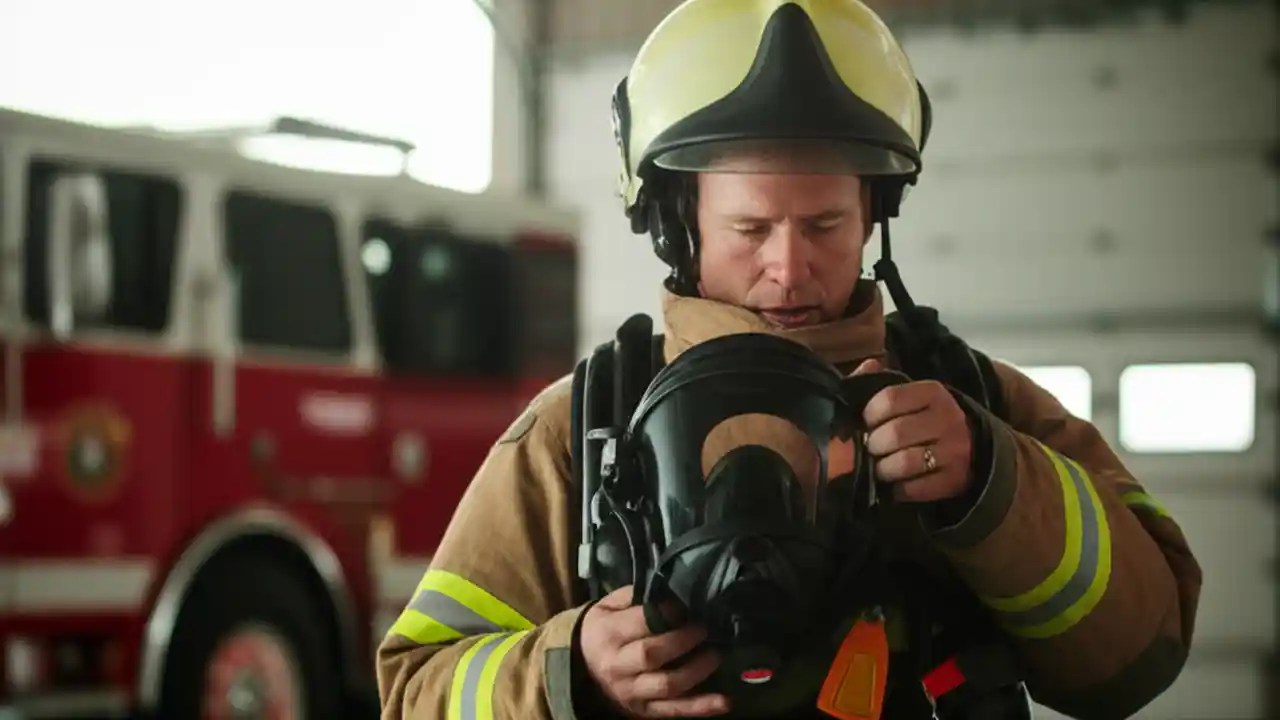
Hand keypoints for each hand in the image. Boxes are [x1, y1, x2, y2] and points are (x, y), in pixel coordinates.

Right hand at [579, 586, 729, 717]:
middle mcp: (617, 666)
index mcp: (608, 634)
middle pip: (653, 654)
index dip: (670, 613)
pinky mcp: (644, 710)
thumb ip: (635, 596)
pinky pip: (674, 711)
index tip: (688, 605)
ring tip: (716, 653)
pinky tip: (724, 701)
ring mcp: (631, 692)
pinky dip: (701, 707)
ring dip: (698, 670)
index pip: (642, 623)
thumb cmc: (603, 629)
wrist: (581, 666)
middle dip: (685, 639)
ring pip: (668, 685)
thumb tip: (670, 588)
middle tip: (706, 627)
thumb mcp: (609, 605)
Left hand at [852, 358, 973, 501]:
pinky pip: (916, 488)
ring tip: (880, 467)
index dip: (869, 414)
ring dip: (883, 469)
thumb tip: (868, 366)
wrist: (973, 447)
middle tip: (870, 448)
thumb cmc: (927, 419)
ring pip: (905, 463)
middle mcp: (948, 418)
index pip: (889, 399)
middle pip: (895, 433)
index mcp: (933, 392)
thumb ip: (883, 382)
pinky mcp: (956, 480)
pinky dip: (899, 489)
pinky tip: (896, 484)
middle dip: (873, 444)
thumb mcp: (911, 396)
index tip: (865, 422)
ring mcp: (955, 451)